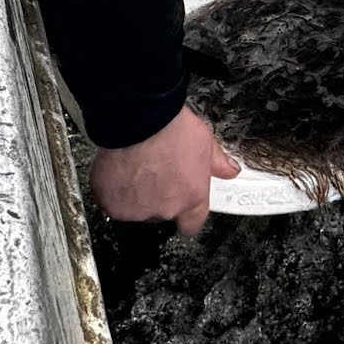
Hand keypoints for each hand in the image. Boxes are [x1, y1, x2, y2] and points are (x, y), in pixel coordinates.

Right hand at [90, 103, 240, 236]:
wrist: (139, 120)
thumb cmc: (171, 128)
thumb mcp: (205, 142)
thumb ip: (218, 163)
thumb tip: (230, 170)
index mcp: (192, 197)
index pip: (192, 223)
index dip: (186, 214)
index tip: (181, 202)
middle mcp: (166, 209)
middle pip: (162, 212)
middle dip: (159, 196)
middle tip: (156, 171)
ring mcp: (138, 210)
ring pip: (136, 209)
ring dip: (136, 194)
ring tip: (138, 166)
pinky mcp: (114, 206)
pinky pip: (114, 203)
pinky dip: (114, 190)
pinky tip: (121, 169)